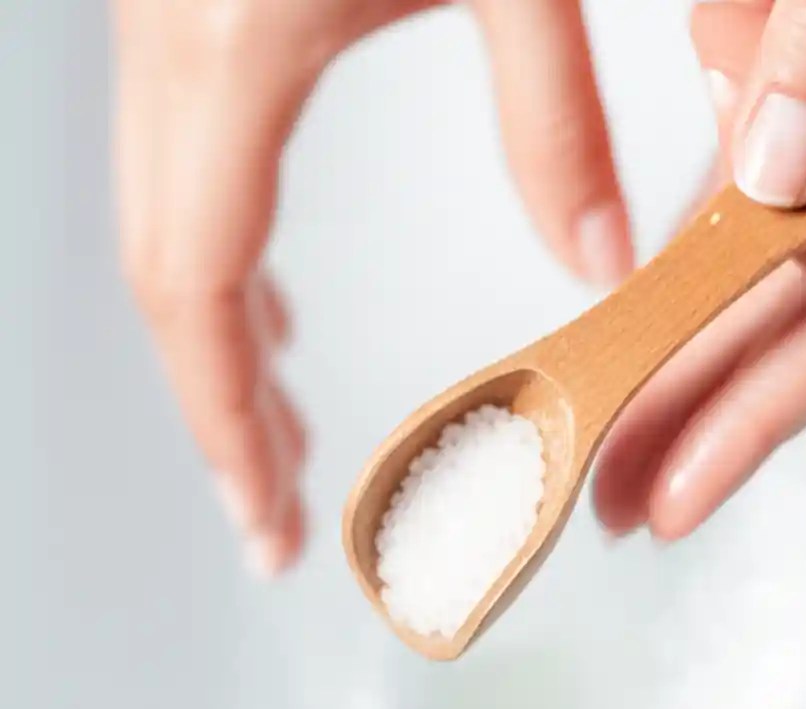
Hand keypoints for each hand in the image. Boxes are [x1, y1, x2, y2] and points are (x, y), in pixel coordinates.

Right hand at [114, 0, 633, 575]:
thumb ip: (556, 115)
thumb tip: (597, 258)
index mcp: (235, 40)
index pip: (195, 279)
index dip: (221, 416)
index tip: (263, 515)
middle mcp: (167, 30)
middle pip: (163, 268)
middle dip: (217, 404)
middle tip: (276, 507)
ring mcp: (163, 15)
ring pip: (163, 217)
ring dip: (214, 335)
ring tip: (278, 429)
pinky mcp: (193, 4)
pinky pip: (183, 162)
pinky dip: (218, 253)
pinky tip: (267, 298)